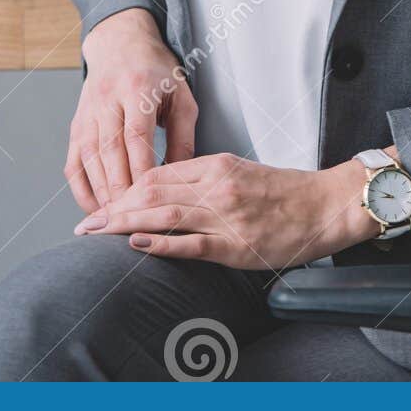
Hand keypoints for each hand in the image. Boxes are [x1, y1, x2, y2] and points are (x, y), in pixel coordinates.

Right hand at [65, 8, 197, 215]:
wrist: (120, 43)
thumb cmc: (158, 72)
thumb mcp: (181, 94)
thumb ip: (184, 135)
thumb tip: (184, 178)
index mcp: (137, 88)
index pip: (136, 136)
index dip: (142, 171)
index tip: (153, 200)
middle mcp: (107, 100)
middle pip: (110, 152)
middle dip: (121, 189)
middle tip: (134, 221)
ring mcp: (88, 113)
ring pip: (89, 159)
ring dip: (101, 193)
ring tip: (116, 221)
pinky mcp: (76, 125)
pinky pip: (73, 162)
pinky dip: (81, 189)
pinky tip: (95, 208)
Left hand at [72, 150, 379, 269]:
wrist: (325, 205)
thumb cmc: (286, 192)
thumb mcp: (241, 172)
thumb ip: (205, 179)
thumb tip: (167, 193)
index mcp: (216, 165)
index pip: (158, 174)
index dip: (125, 189)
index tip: (103, 202)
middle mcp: (216, 186)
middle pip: (152, 193)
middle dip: (113, 208)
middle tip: (85, 223)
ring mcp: (225, 215)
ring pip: (164, 215)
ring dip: (124, 225)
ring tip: (96, 233)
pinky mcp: (235, 244)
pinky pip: (191, 244)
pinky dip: (160, 245)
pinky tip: (136, 246)